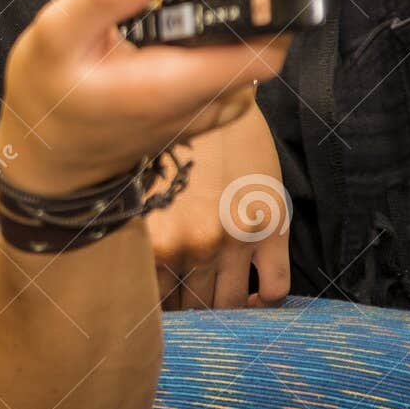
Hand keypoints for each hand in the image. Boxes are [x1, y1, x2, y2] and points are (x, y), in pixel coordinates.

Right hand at [0, 0, 290, 198]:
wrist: (43, 154)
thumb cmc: (44, 98)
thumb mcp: (57, 34)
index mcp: (175, 86)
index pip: (265, 44)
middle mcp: (202, 100)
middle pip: (256, 30)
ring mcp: (203, 105)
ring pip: (240, 38)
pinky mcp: (196, 102)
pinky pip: (220, 52)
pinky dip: (202, 17)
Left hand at [147, 106, 291, 309]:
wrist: (217, 93)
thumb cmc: (172, 143)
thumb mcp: (144, 195)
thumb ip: (145, 242)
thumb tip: (135, 287)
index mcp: (152, 239)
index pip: (151, 303)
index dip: (153, 312)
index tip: (153, 315)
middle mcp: (192, 246)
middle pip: (189, 308)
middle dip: (186, 312)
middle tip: (186, 309)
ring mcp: (235, 242)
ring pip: (228, 306)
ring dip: (222, 310)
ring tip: (216, 303)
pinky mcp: (273, 230)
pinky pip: (275, 289)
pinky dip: (263, 302)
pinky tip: (253, 296)